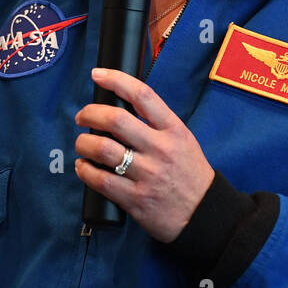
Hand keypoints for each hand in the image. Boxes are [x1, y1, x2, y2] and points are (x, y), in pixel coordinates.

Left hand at [73, 67, 214, 242]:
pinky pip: (101, 181)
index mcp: (173, 130)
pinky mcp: (136, 199)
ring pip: (103, 150)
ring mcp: (148, 175)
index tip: (98, 75)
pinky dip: (85, 170)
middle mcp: (160, 149)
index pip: (142, 95)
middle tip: (82, 117)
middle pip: (115, 120)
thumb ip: (156, 124)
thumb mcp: (182, 140)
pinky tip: (83, 167)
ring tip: (81, 144)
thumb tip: (119, 107)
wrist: (205, 213)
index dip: (116, 80)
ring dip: (83, 143)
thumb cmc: (190, 173)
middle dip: (90, 114)